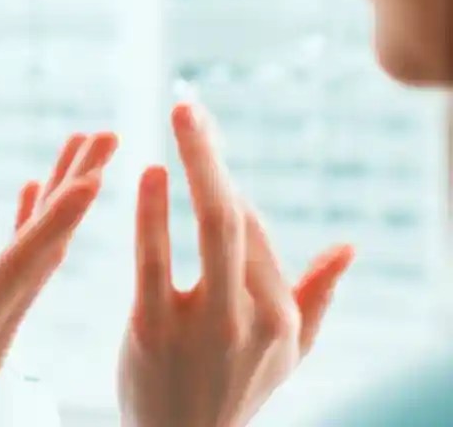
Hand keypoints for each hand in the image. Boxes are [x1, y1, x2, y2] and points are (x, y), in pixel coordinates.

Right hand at [0, 133, 118, 426]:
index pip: (20, 271)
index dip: (54, 224)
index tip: (92, 179)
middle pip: (43, 254)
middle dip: (75, 193)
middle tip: (108, 138)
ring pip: (35, 253)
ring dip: (61, 198)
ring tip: (84, 146)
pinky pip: (13, 261)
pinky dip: (28, 222)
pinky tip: (35, 189)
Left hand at [117, 103, 354, 426]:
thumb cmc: (231, 389)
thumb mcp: (286, 354)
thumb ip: (316, 298)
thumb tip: (348, 248)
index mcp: (279, 316)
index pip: (253, 230)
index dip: (223, 180)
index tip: (199, 139)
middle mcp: (248, 317)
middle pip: (235, 218)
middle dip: (211, 155)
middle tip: (186, 105)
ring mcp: (201, 324)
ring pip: (206, 233)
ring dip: (191, 170)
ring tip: (175, 122)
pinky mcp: (152, 331)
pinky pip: (153, 262)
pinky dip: (152, 214)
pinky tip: (148, 175)